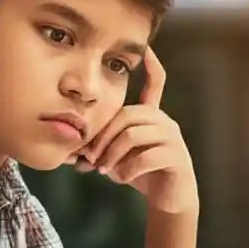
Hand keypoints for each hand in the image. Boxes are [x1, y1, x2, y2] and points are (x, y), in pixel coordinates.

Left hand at [71, 49, 198, 214]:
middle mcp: (164, 121)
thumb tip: (72, 153)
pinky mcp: (176, 157)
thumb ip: (101, 149)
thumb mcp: (117, 157)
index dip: (152, 66)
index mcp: (152, 116)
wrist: (169, 198)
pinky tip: (120, 178)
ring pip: (132, 135)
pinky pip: (144, 157)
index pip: (156, 84)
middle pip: (127, 115)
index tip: (147, 48)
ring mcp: (172, 138)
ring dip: (111, 154)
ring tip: (102, 169)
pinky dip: (126, 170)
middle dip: (103, 136)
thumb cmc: (141, 173)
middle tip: (89, 157)